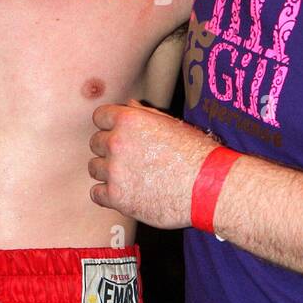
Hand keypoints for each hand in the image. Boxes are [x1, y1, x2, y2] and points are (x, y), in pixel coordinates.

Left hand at [88, 100, 218, 228]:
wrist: (208, 187)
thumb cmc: (196, 154)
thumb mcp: (173, 125)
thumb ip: (145, 115)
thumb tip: (128, 104)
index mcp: (129, 120)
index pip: (100, 117)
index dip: (109, 126)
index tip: (118, 135)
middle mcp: (117, 142)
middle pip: (95, 143)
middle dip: (108, 149)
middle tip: (128, 159)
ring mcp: (115, 171)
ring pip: (94, 168)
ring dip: (107, 171)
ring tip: (128, 177)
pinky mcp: (117, 197)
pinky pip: (96, 193)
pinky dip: (106, 195)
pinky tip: (124, 193)